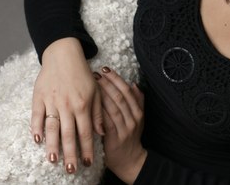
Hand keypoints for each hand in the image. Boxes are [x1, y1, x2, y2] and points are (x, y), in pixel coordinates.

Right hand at [30, 38, 103, 173]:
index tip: (87, 163)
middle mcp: (67, 105)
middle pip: (68, 134)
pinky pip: (36, 115)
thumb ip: (98, 112)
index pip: (85, 132)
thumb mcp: (95, 91)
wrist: (63, 54)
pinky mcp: (39, 97)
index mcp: (83, 104)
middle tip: (71, 169)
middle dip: (70, 154)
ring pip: (52, 128)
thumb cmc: (81, 74)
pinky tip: (37, 140)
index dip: (86, 149)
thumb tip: (102, 133)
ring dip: (52, 146)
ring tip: (53, 161)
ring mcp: (52, 101)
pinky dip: (36, 128)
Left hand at [96, 66, 146, 184]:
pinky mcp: (115, 138)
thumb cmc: (129, 137)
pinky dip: (100, 110)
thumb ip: (137, 101)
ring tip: (92, 85)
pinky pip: (107, 121)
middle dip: (107, 83)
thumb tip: (134, 84)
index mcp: (138, 111)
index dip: (116, 79)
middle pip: (120, 97)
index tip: (106, 70)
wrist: (129, 160)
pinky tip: (91, 102)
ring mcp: (125, 128)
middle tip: (96, 74)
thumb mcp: (137, 118)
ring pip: (113, 107)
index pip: (127, 90)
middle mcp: (134, 118)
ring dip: (102, 94)